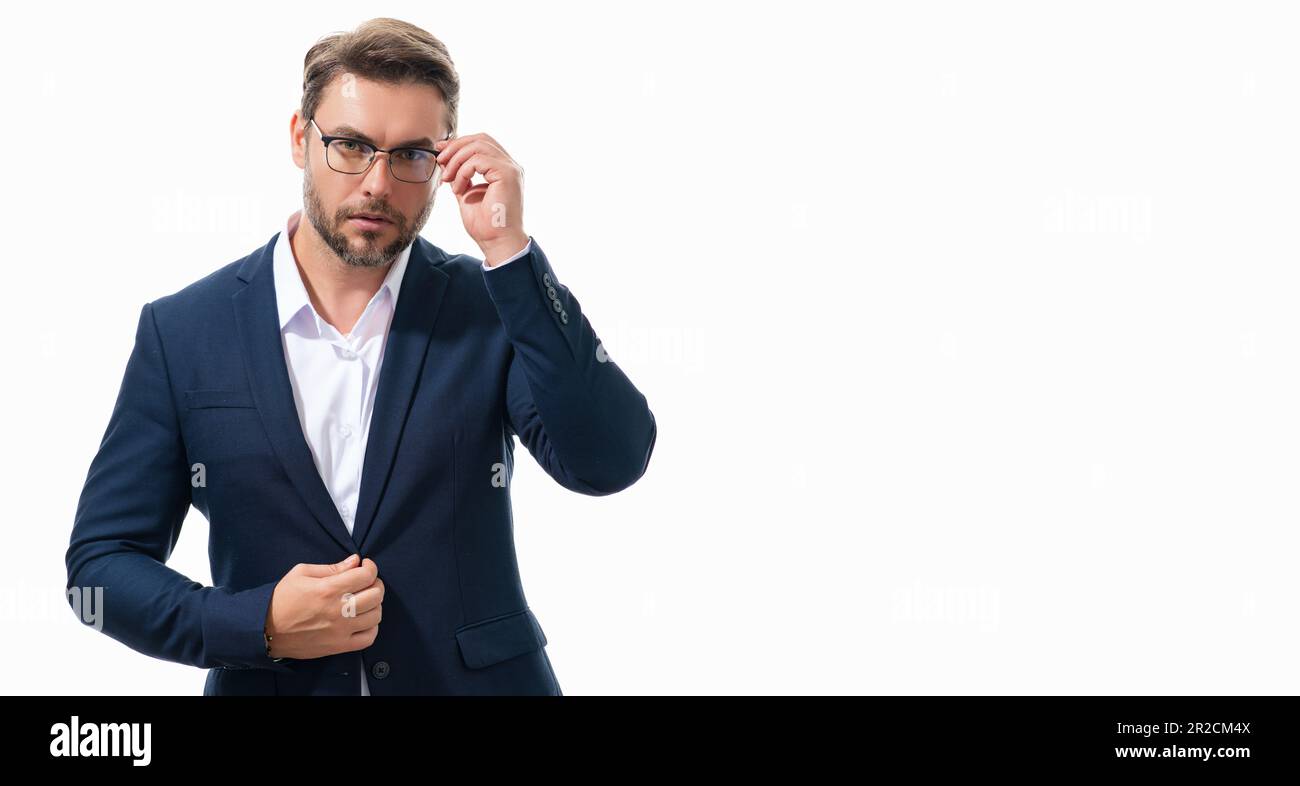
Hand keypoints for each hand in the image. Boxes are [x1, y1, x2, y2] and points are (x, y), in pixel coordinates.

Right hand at [264, 554, 384, 660]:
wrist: (266, 629)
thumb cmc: (281, 599)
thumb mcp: (301, 573)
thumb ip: (332, 568)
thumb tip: (354, 561)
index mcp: (329, 589)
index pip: (366, 575)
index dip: (370, 567)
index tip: (365, 566)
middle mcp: (338, 610)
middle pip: (376, 595)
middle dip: (376, 584)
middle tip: (367, 582)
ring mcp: (340, 630)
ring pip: (376, 616)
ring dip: (375, 605)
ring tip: (364, 600)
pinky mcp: (339, 646)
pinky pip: (368, 638)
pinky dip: (372, 627)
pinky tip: (363, 620)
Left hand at [434, 132, 528, 266]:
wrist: (497, 243)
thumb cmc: (485, 225)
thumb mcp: (466, 194)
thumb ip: (460, 175)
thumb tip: (445, 158)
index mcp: (503, 169)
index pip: (481, 142)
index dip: (459, 143)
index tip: (440, 152)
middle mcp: (510, 166)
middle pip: (480, 138)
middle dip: (456, 147)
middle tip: (440, 162)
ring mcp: (511, 169)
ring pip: (478, 146)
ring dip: (456, 160)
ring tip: (447, 179)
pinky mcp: (508, 175)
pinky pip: (479, 160)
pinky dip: (463, 172)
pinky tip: (458, 189)